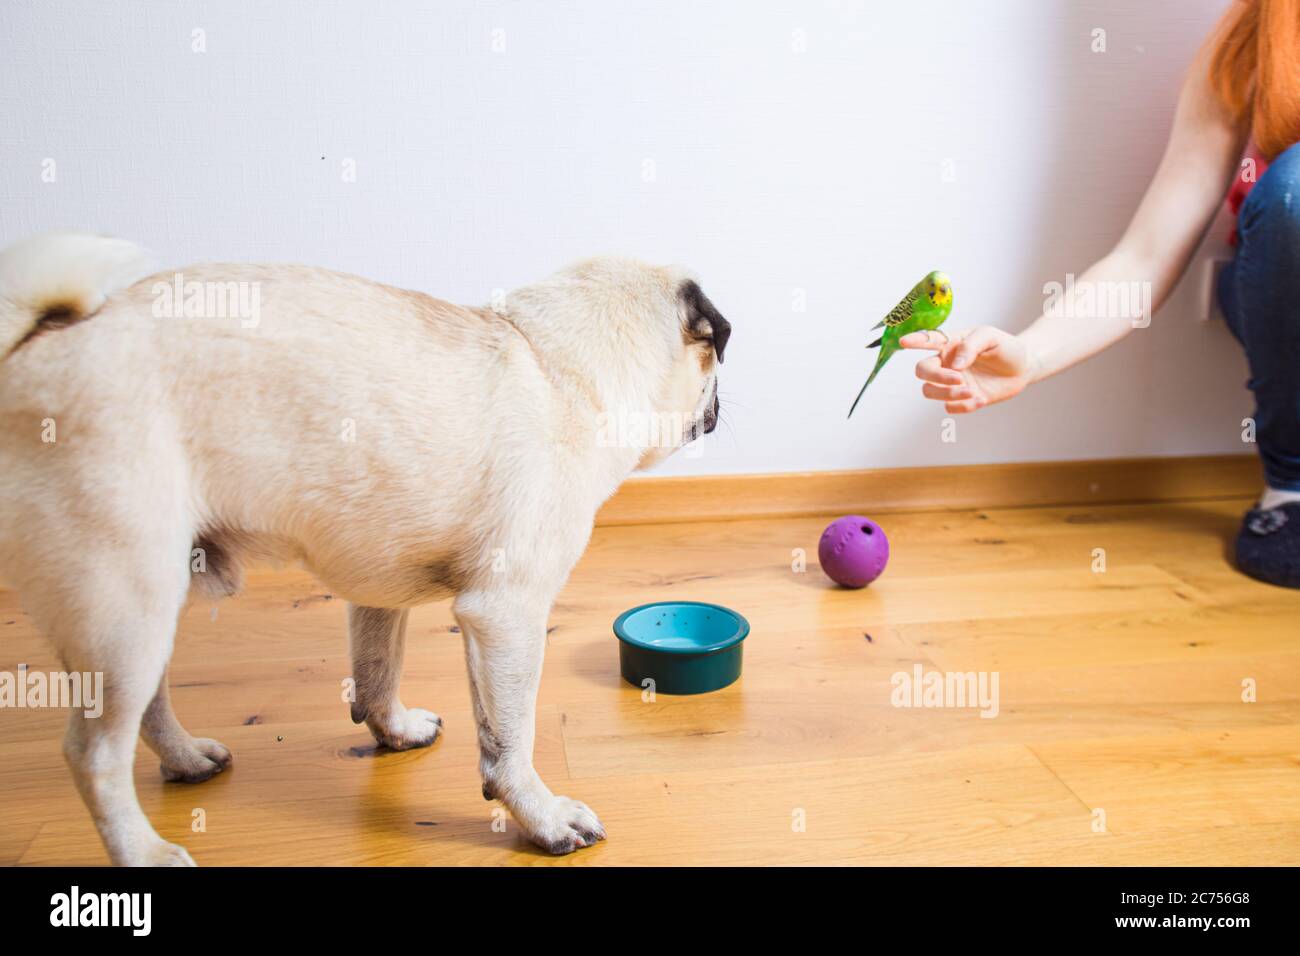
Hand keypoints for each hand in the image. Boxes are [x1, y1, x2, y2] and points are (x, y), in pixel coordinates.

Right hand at [898, 326, 1033, 413]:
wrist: (1023, 369)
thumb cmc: (1005, 347)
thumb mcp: (991, 337)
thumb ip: (971, 346)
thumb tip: (955, 364)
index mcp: (950, 343)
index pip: (928, 340)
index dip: (915, 341)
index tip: (903, 342)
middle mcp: (946, 363)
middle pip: (922, 371)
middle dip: (937, 377)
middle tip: (958, 379)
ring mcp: (951, 383)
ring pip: (930, 391)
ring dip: (948, 394)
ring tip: (971, 391)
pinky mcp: (961, 399)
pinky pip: (949, 407)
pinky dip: (963, 406)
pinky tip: (981, 399)